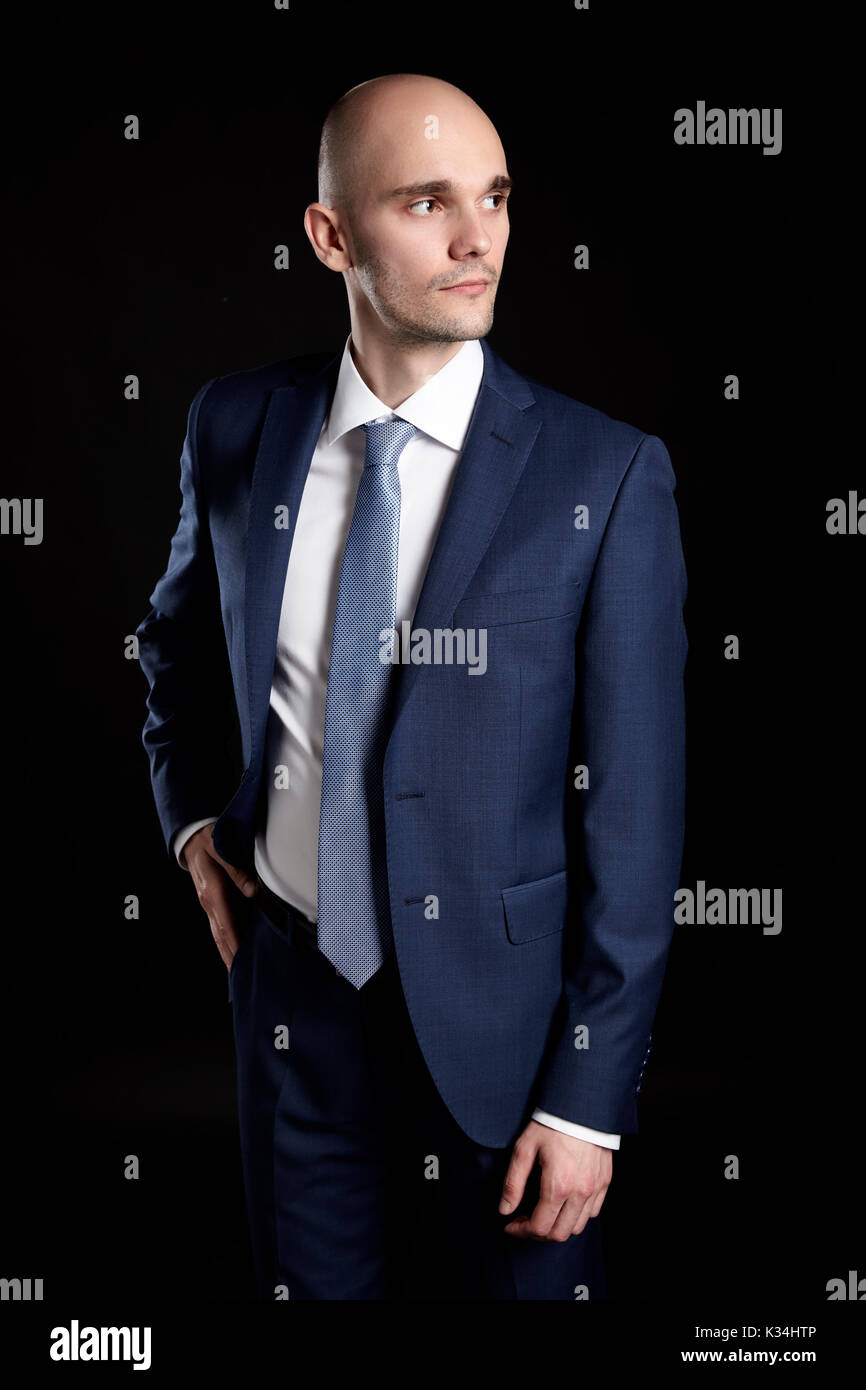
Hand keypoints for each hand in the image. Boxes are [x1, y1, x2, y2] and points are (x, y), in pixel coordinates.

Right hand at [183, 824, 257, 968]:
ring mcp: (209, 904)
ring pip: (219, 934)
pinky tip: (234, 950)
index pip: (224, 924)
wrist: (193, 839)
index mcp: (212, 892)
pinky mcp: (212, 903)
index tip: (240, 960)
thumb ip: (237, 871)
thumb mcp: (222, 850)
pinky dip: (227, 941)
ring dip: (227, 952)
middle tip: (239, 976)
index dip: (233, 943)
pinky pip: (220, 926)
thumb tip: (251, 892)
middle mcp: (208, 903)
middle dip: (230, 956)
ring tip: (237, 971)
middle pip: (220, 935)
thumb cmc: (210, 842)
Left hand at [498, 1119, 611, 1240]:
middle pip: (559, 1234)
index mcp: (558, 1185)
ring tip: (543, 1214)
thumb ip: (513, 1182)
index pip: (539, 1227)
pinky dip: (576, 1216)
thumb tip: (505, 1209)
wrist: (582, 1105)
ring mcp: (595, 1189)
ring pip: (577, 1227)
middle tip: (524, 1221)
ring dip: (557, 1227)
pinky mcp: (605, 1182)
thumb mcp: (524, 1149)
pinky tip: (563, 1204)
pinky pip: (592, 1212)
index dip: (521, 1231)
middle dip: (537, 1233)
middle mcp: (580, 1192)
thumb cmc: (552, 1123)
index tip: (510, 1224)